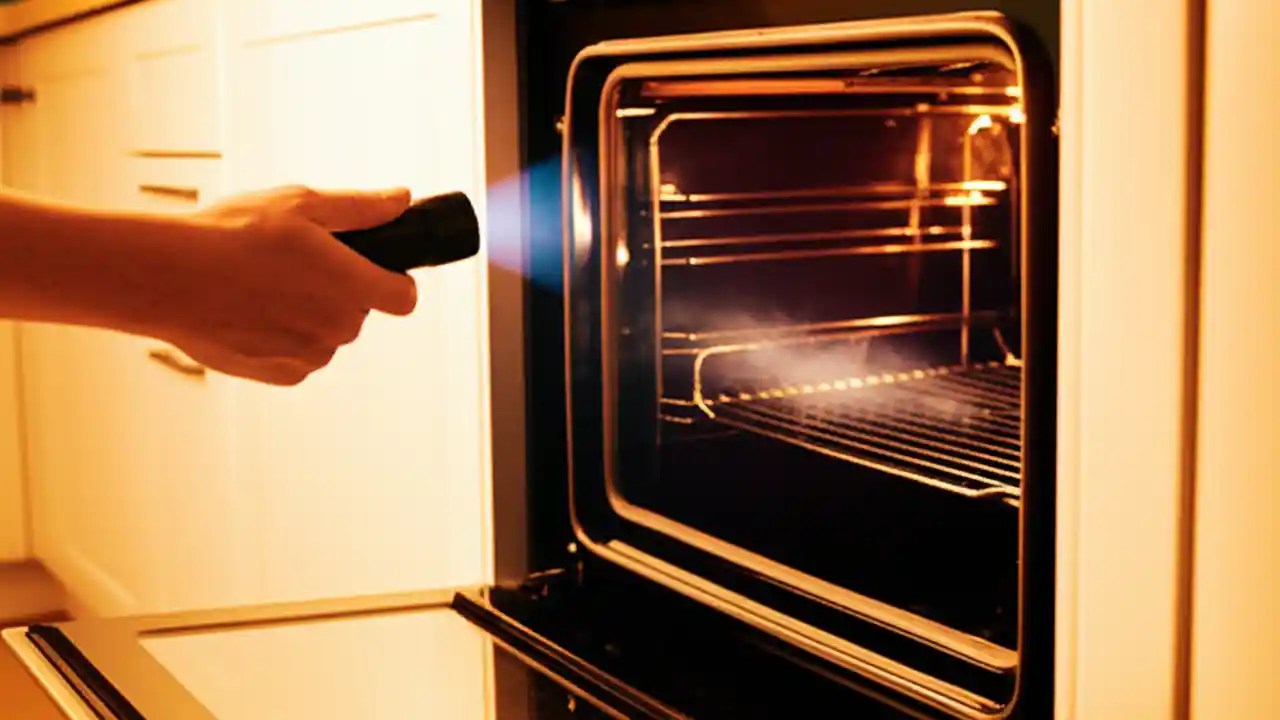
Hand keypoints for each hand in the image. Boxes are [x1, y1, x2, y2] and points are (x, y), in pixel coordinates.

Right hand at [158, 185, 417, 385]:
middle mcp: (338, 327)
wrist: (167, 277)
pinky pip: (298, 357)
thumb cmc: (231, 235)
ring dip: (307, 316)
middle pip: (358, 312)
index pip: (404, 298)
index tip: (370, 270)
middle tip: (292, 266)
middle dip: (337, 291)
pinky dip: (281, 340)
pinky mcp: (280, 374)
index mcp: (353, 285)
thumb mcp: (301, 204)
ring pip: (325, 335)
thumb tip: (402, 199)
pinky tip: (250, 313)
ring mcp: (310, 355)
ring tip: (263, 286)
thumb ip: (361, 208)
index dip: (392, 282)